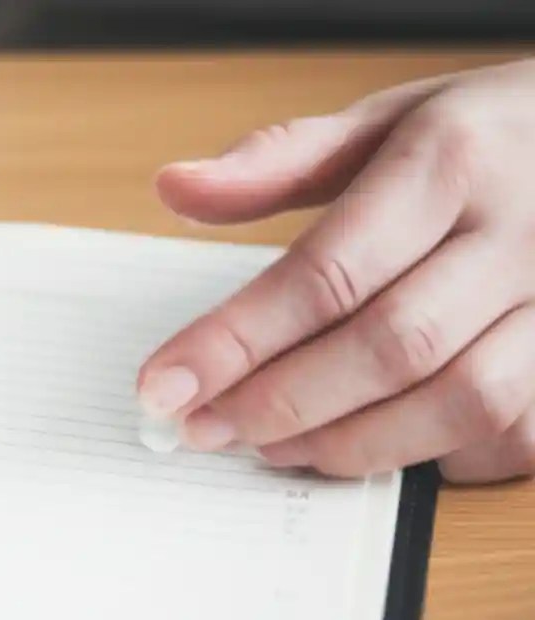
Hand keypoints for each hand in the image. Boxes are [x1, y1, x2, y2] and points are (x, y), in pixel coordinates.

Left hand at [140, 59, 534, 482]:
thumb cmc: (482, 140)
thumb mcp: (385, 122)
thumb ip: (280, 160)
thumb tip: (175, 188)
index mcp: (451, 162)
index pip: (326, 271)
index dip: (235, 340)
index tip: (163, 385)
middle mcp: (519, 235)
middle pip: (389, 347)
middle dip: (279, 402)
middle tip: (201, 428)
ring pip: (459, 401)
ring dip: (351, 441)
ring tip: (269, 444)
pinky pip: (515, 432)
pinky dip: (435, 455)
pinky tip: (369, 446)